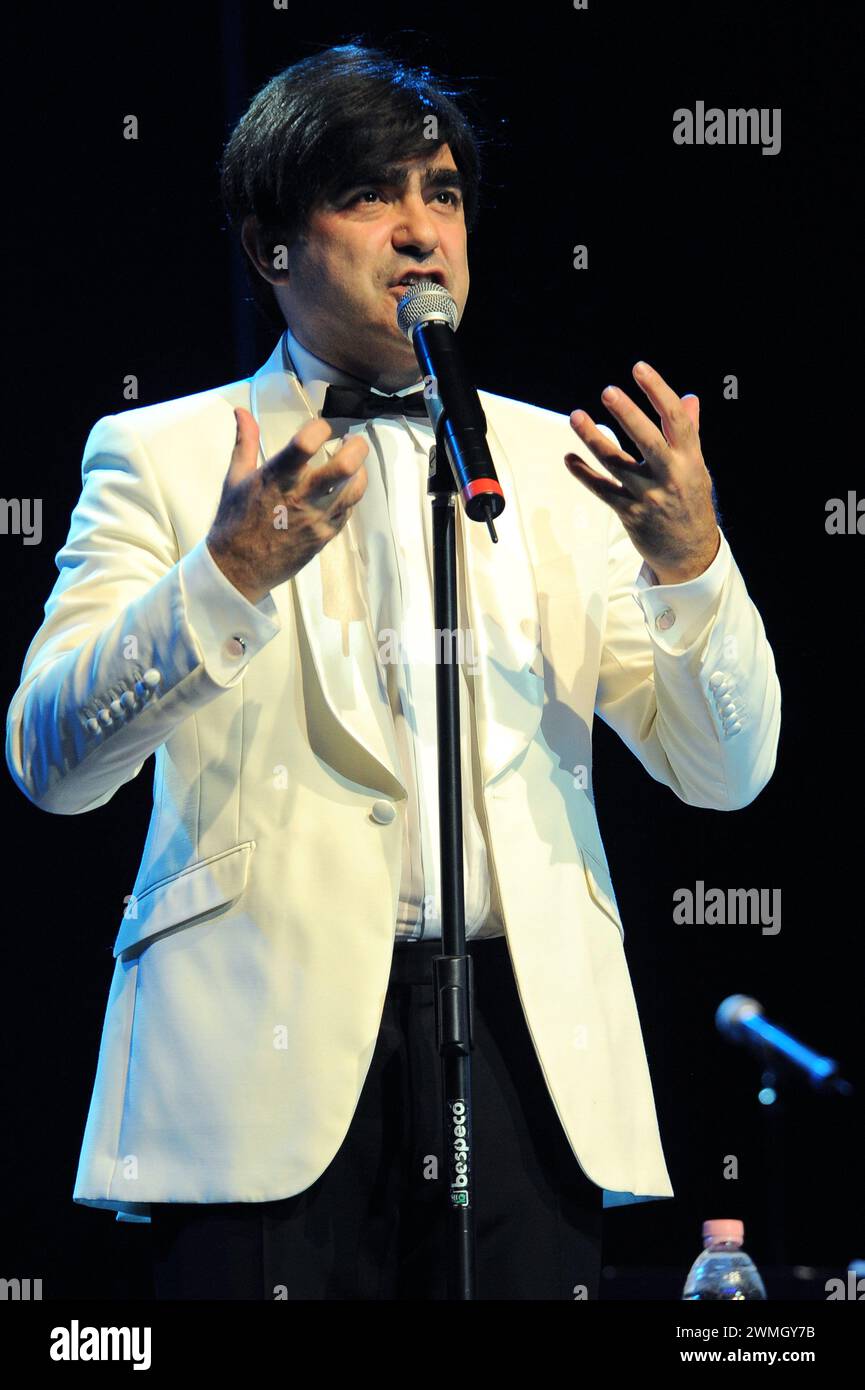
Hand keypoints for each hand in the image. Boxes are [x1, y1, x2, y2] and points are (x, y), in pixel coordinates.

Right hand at [206, 409, 368, 603]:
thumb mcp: (235, 478)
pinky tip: (345, 487)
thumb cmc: (234, 522)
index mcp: (275, 479)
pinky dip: (351, 494)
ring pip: (354, 489)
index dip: (319, 428)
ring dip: (359, 470)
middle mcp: (300, 497)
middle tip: (352, 440)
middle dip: (355, 447)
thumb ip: (244, 442)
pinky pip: (348, 510)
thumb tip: (241, 411)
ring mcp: (317, 519)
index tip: (321, 427)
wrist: (238, 569)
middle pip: (343, 467)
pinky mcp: (325, 535)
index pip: (305, 444)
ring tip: (354, 462)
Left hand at [564, 361, 719, 583]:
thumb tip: (688, 398)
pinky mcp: (630, 513)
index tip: (640, 368)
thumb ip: (689, 433)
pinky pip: (602, 489)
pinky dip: (584, 474)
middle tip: (608, 392)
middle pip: (647, 439)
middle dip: (628, 414)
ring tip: (576, 416)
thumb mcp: (697, 467)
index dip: (658, 391)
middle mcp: (670, 476)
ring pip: (616, 463)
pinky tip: (569, 457)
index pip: (675, 420)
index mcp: (689, 459)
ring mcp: (649, 496)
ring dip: (593, 438)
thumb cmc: (691, 502)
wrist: (690, 552)